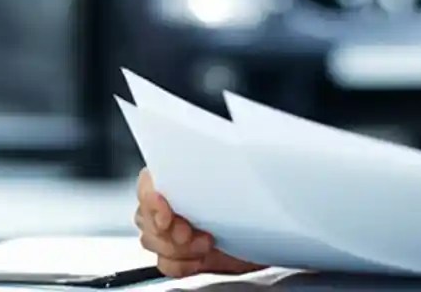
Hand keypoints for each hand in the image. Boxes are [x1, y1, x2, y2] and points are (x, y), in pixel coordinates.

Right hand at [134, 168, 265, 277]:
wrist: (275, 235)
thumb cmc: (263, 202)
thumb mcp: (248, 182)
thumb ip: (226, 172)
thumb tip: (223, 155)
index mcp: (184, 173)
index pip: (149, 182)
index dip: (152, 199)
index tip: (168, 215)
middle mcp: (175, 199)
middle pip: (145, 215)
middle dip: (167, 230)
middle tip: (190, 233)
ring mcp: (175, 227)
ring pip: (151, 240)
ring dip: (177, 248)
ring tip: (206, 243)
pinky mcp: (181, 253)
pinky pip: (163, 263)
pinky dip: (180, 264)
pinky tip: (199, 258)